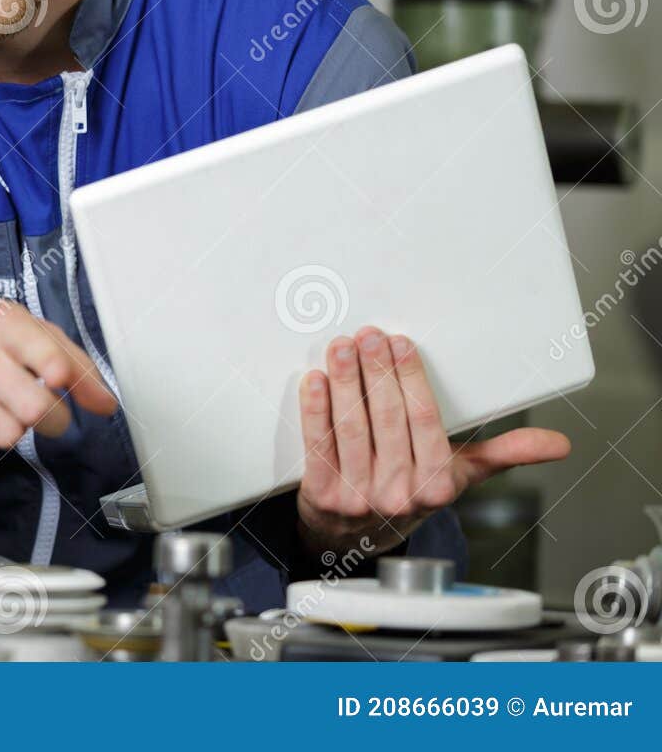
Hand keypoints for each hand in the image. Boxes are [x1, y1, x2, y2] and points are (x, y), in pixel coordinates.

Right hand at [0, 283, 117, 460]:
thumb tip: (106, 404)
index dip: (64, 380)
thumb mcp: (28, 329)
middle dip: (51, 419)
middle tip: (43, 409)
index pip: (52, 361)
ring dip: (13, 429)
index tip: (59, 383)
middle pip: (35, 410)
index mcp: (6, 325)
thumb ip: (75, 364)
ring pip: (8, 436)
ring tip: (2, 407)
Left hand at [296, 325, 569, 559]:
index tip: (400, 344)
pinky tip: (314, 380)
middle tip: (369, 335)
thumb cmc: (409, 493)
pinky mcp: (321, 495)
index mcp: (437, 484)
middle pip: (387, 420)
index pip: (425, 421)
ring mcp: (358, 496)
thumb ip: (504, 454)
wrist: (356, 538)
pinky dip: (315, 410)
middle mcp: (399, 493)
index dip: (411, 379)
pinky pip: (318, 444)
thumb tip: (559, 445)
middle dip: (376, 372)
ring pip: (351, 428)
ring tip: (341, 348)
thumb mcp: (460, 475)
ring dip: (344, 383)